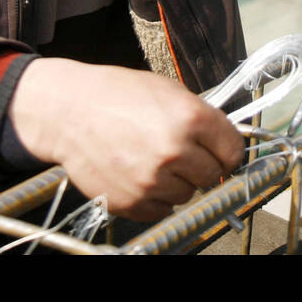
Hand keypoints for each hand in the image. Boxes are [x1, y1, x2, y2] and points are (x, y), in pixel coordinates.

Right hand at [7, 59, 243, 220]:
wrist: (68, 112)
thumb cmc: (117, 95)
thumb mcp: (167, 91)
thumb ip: (200, 118)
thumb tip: (226, 144)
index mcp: (190, 118)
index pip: (233, 150)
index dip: (228, 151)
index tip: (222, 152)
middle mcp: (175, 151)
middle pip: (213, 175)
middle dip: (202, 166)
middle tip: (182, 154)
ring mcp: (152, 180)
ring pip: (187, 194)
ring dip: (177, 182)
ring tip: (152, 160)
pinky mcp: (132, 202)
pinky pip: (162, 210)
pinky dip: (156, 198)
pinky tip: (140, 175)